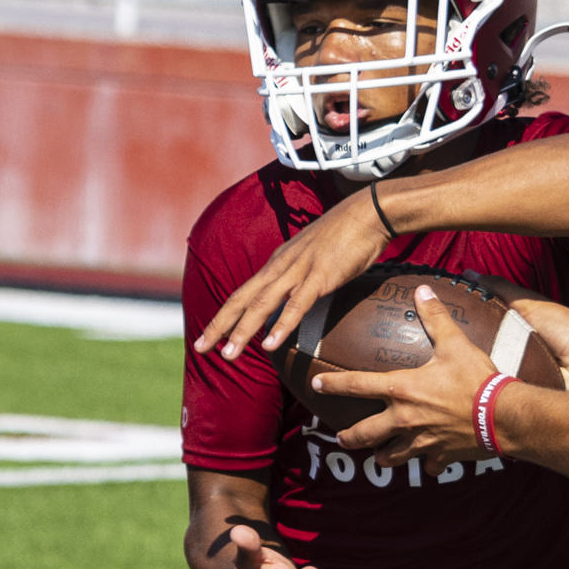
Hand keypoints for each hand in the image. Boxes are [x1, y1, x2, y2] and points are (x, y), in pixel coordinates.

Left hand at [192, 185, 392, 361]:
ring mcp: (299, 271)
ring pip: (262, 305)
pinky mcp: (320, 277)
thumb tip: (291, 301)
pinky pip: (297, 305)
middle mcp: (281, 267)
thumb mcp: (311, 258)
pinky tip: (270, 345)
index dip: (224, 315)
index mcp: (277, 264)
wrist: (368, 213)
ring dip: (243, 331)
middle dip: (219, 325)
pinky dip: (282, 326)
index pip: (243, 293)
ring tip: (227, 355)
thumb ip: (298, 279)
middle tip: (200, 349)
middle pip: (242, 299)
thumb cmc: (344, 237)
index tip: (207, 337)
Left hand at [316, 283, 501, 470]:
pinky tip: (429, 463)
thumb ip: (436, 318)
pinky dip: (427, 464)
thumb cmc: (476, 379)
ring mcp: (419, 442)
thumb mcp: (455, 344)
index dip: (333, 384)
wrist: (503, 416)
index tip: (316, 385)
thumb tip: (423, 290)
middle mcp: (403, 419)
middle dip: (349, 437)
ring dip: (383, 456)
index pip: (356, 385)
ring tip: (378, 456)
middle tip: (341, 438)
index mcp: (401, 389)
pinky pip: (428, 465)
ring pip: (390, 456)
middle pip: (364, 433)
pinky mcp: (439, 456)